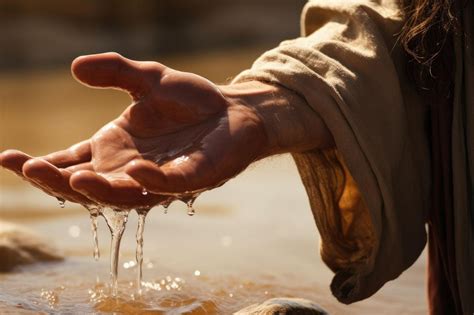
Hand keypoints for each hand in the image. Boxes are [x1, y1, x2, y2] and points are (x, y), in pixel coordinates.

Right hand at [0, 53, 268, 208]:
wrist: (234, 111)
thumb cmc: (192, 100)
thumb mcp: (149, 79)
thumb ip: (115, 72)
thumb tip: (75, 66)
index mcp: (114, 149)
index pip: (70, 162)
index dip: (40, 165)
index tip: (7, 158)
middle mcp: (130, 169)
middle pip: (86, 186)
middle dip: (56, 182)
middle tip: (29, 168)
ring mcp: (159, 177)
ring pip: (121, 194)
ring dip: (96, 190)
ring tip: (72, 179)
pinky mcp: (191, 178)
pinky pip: (166, 185)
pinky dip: (150, 180)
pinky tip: (134, 168)